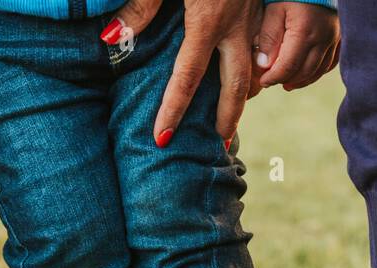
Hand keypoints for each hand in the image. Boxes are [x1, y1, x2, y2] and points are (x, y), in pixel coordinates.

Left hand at [103, 0, 260, 145]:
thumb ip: (139, 7)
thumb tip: (112, 38)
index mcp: (207, 21)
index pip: (188, 77)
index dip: (173, 110)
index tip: (162, 138)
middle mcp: (235, 26)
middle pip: (235, 86)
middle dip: (227, 119)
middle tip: (219, 144)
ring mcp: (253, 18)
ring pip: (256, 70)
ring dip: (245, 95)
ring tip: (232, 116)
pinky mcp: (261, 7)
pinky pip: (264, 50)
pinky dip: (256, 69)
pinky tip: (247, 78)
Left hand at [252, 2, 338, 93]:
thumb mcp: (274, 9)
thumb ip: (268, 37)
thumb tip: (264, 65)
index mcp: (304, 32)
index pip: (287, 67)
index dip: (273, 78)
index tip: (263, 81)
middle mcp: (322, 39)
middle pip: (303, 73)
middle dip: (286, 80)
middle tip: (272, 81)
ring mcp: (333, 40)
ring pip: (317, 71)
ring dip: (300, 80)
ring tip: (286, 82)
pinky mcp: (339, 39)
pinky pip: (329, 64)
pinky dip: (316, 72)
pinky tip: (305, 74)